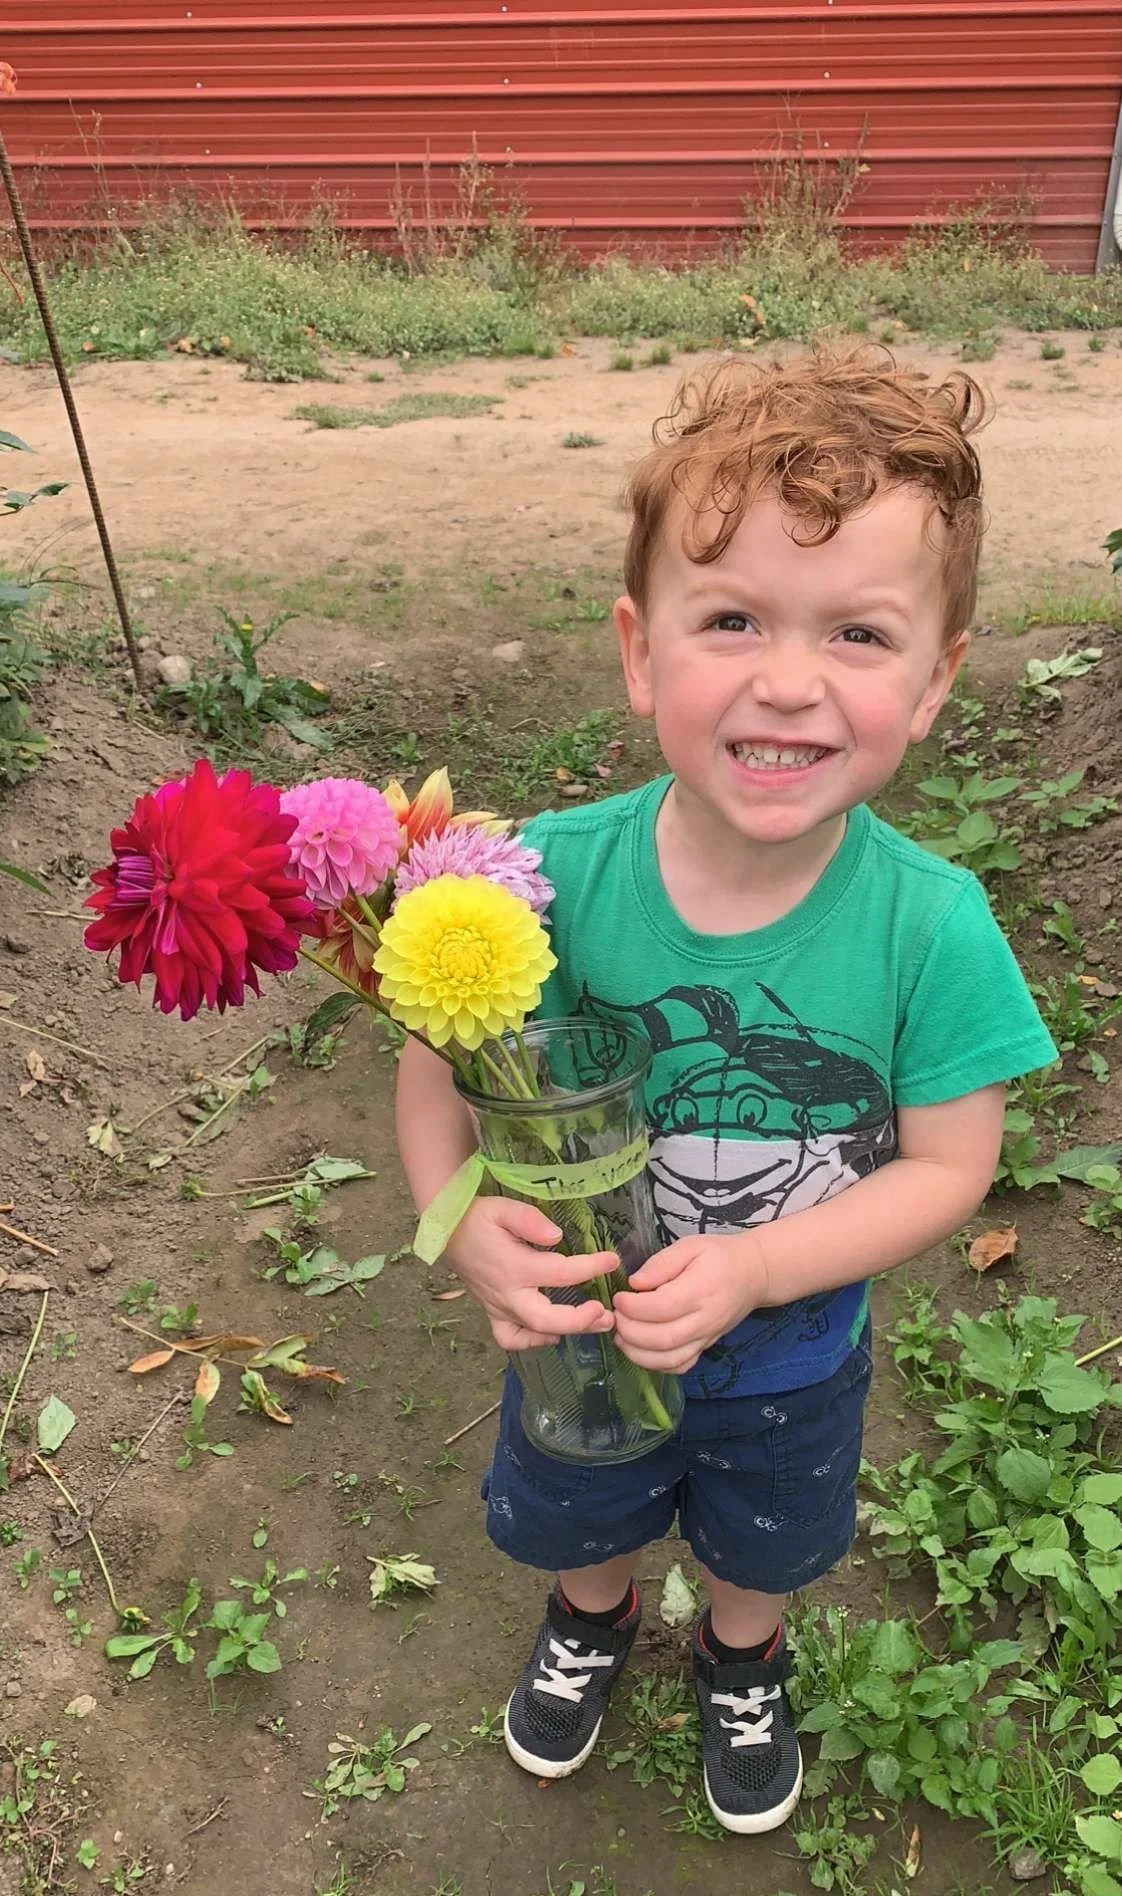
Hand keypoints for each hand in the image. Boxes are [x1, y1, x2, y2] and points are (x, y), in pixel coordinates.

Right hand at [444, 1196, 617, 1351]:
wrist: (447, 1231)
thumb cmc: (478, 1217)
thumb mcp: (502, 1208)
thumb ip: (529, 1220)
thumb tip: (556, 1236)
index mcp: (514, 1266)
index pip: (560, 1272)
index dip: (591, 1267)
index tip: (612, 1260)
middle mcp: (507, 1293)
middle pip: (546, 1317)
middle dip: (580, 1320)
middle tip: (607, 1314)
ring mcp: (499, 1307)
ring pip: (533, 1332)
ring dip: (568, 1331)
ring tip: (598, 1323)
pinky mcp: (493, 1313)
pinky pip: (511, 1339)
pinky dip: (534, 1341)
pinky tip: (554, 1332)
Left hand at [611, 1233, 769, 1374]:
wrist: (754, 1274)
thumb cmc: (720, 1255)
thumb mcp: (691, 1246)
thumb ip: (662, 1263)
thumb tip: (635, 1283)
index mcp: (701, 1289)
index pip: (663, 1307)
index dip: (634, 1307)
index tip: (618, 1297)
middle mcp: (705, 1319)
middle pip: (663, 1338)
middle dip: (630, 1331)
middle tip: (615, 1316)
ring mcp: (707, 1337)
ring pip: (670, 1359)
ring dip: (638, 1353)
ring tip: (621, 1336)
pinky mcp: (706, 1347)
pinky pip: (681, 1366)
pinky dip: (657, 1365)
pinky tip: (641, 1351)